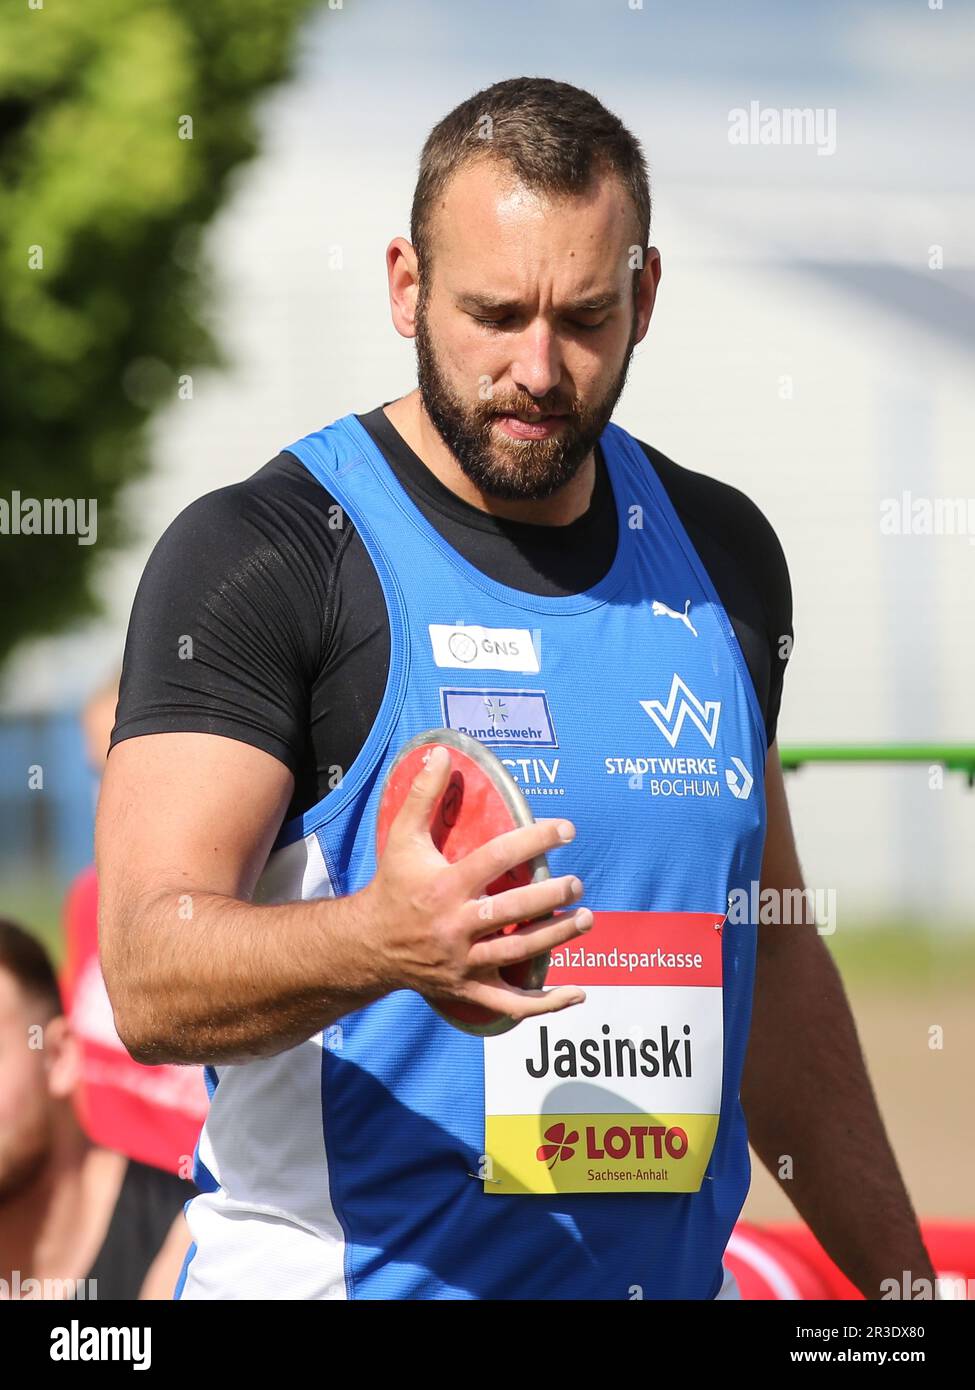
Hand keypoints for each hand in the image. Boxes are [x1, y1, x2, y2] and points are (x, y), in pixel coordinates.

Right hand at [362, 744, 589, 1020]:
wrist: (369, 945)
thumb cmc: (392, 886)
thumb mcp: (402, 838)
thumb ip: (422, 796)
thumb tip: (441, 754)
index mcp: (444, 886)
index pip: (496, 858)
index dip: (534, 840)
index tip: (566, 829)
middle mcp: (455, 925)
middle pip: (512, 911)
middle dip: (550, 896)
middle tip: (576, 884)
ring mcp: (463, 961)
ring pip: (518, 954)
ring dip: (556, 938)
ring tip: (585, 919)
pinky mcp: (468, 988)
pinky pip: (511, 1004)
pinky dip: (546, 1004)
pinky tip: (579, 994)